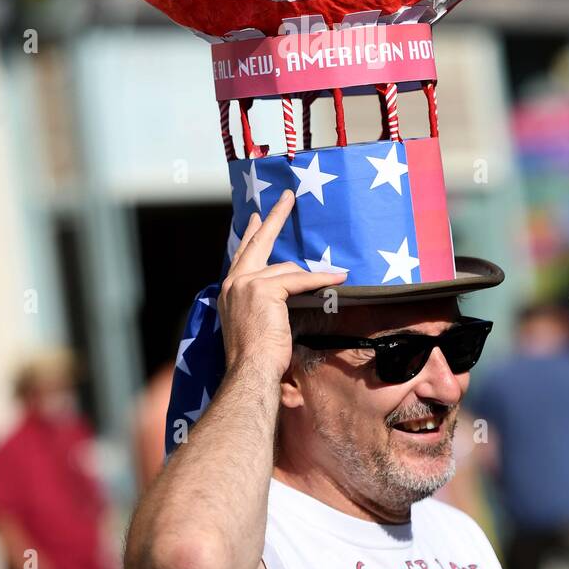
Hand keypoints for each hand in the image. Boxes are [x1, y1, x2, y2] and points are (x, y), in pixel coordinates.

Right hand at [217, 189, 346, 379]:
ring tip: (335, 277)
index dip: (251, 235)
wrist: (249, 371)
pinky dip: (321, 280)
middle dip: (275, 217)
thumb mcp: (258, 320)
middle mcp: (234, 282)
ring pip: (288, 270)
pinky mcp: (265, 289)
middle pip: (258, 242)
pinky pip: (301, 280)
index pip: (243, 254)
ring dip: (313, 277)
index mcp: (229, 290)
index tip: (256, 217)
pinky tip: (339, 278)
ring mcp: (247, 283)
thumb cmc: (257, 356)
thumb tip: (291, 288)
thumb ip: (266, 300)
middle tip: (287, 197)